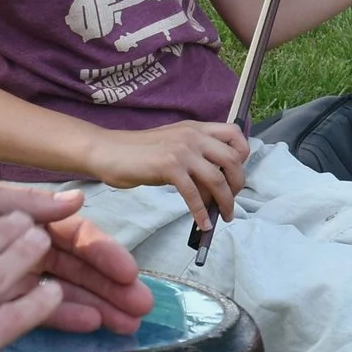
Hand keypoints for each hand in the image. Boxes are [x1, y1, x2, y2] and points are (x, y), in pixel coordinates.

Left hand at [0, 178, 153, 333]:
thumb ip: (21, 204)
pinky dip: (60, 318)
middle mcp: (16, 248)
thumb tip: (77, 198)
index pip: (72, 237)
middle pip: (75, 268)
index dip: (103, 254)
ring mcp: (2, 278)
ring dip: (95, 304)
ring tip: (126, 324)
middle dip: (111, 285)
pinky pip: (29, 312)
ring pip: (60, 291)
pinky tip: (87, 327)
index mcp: (17, 219)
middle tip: (143, 307)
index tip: (128, 273)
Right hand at [82, 123, 248, 239]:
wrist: (108, 151)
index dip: (242, 155)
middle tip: (231, 199)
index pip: (235, 134)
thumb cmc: (138, 153)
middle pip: (233, 159)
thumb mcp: (173, 145)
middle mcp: (193, 136)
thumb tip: (215, 186)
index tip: (236, 173)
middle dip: (237, 183)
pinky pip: (193, 194)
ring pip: (217, 179)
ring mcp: (182, 150)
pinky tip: (203, 224)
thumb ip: (195, 156)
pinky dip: (201, 212)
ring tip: (225, 216)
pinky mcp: (169, 167)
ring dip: (225, 202)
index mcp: (196, 128)